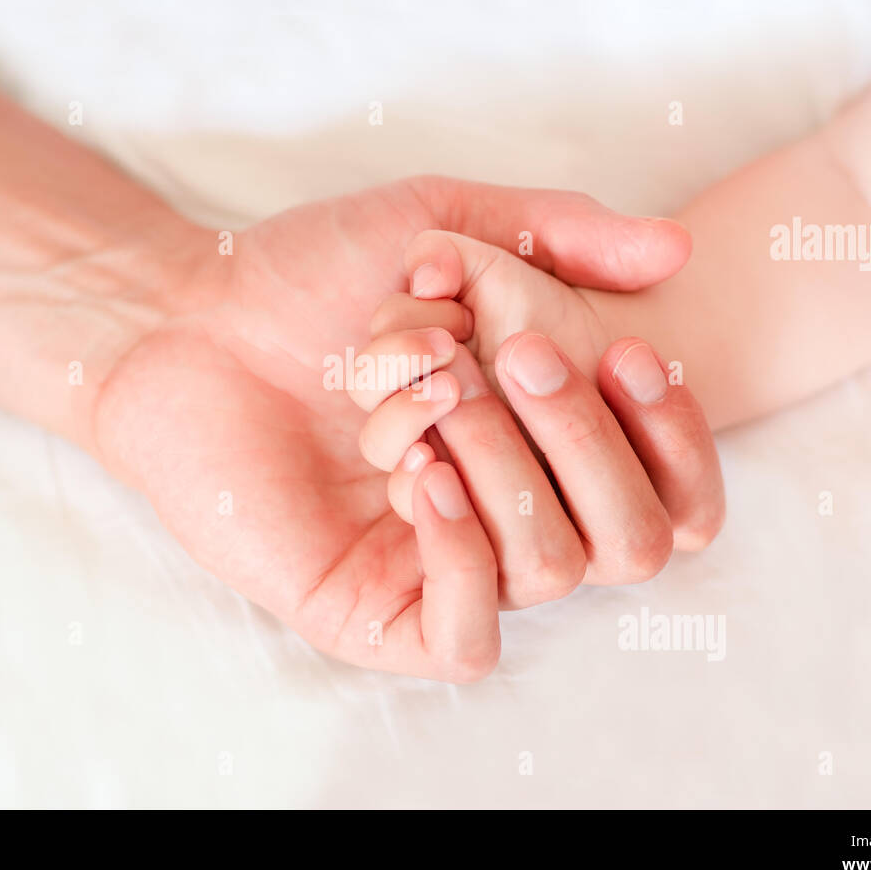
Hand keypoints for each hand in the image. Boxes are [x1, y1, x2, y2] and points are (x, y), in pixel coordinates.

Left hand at [93, 177, 690, 680]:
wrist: (192, 317)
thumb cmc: (316, 276)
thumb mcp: (448, 228)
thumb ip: (560, 233)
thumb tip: (676, 252)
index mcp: (548, 445)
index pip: (678, 495)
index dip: (678, 435)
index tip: (627, 352)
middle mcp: (512, 515)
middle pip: (632, 540)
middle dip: (586, 441)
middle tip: (513, 356)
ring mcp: (445, 569)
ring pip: (552, 572)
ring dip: (503, 467)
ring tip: (427, 398)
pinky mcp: (372, 613)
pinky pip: (467, 640)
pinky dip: (463, 559)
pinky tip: (420, 475)